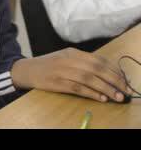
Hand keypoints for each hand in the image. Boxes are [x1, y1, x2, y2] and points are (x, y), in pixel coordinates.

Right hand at [11, 48, 131, 102]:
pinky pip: (77, 88)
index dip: (114, 70)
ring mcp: (61, 71)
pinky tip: (101, 97)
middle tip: (125, 90)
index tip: (124, 80)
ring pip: (88, 79)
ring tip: (117, 96)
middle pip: (96, 69)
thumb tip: (106, 72)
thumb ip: (82, 63)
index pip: (98, 60)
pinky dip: (91, 93)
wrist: (25, 70)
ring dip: (105, 88)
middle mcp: (68, 60)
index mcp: (72, 52)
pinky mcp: (56, 83)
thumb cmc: (47, 66)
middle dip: (114, 80)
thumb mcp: (64, 58)